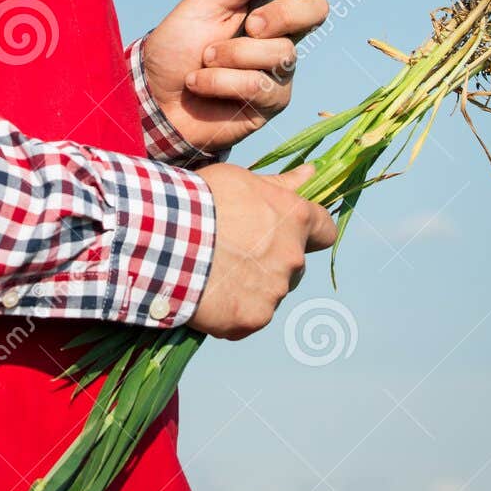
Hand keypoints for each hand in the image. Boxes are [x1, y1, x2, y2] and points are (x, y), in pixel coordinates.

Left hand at [142, 0, 334, 154]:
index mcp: (266, 6)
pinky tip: (200, 83)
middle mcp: (279, 36)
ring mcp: (278, 71)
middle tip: (249, 25)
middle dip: (281, 14)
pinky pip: (260, 85)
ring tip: (205, 59)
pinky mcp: (270, 102)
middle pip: (314, 13)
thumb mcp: (203, 5)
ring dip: (233, 54)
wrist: (153, 96)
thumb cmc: (176, 48)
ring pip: (281, 52)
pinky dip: (221, 81)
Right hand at [187, 161, 336, 338]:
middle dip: (272, 260)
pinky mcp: (253, 318)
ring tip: (213, 272)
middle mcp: (293, 258)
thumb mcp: (241, 180)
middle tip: (234, 252)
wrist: (164, 238)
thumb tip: (313, 172)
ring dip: (251, 285)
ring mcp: (274, 292)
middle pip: (294, 264)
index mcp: (295, 219)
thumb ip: (281, 184)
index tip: (290, 232)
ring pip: (270, 291)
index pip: (325, 231)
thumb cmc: (201, 200)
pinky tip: (208, 294)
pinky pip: (248, 316)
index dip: (310, 232)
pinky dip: (232, 309)